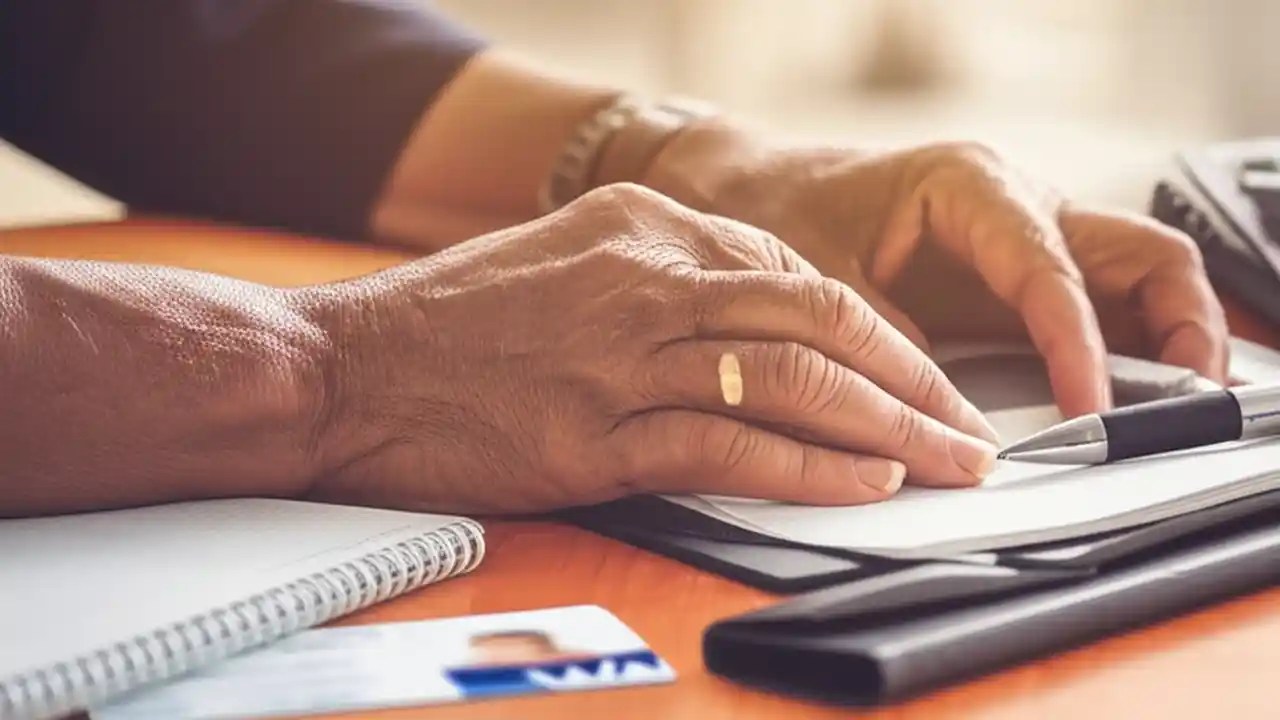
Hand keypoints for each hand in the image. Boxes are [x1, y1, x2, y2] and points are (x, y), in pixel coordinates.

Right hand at [299, 184, 999, 513]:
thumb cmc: (451, 318)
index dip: (875, 332)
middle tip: (969, 421)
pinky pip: (732, 448)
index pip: (796, 276)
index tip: (917, 374)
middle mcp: (648, 281)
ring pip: (794, 385)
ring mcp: (626, 360)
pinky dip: (812, 468)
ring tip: (949, 460)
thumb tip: (752, 314)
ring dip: (889, 428)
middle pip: (820, 325)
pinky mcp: (598, 439)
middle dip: (913, 379)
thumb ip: (657, 272)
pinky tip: (867, 484)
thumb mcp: (565, 255)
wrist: (347, 366)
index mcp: (645, 225)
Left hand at [644, 124, 1228, 416]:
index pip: (1050, 269)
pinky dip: (1124, 353)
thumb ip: (881, 340)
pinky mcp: (1021, 278)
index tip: (1086, 408)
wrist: (760, 188)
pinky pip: (1099, 308)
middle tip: (1185, 404)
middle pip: (1139, 253)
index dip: (1075, 344)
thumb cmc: (788, 211)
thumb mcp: (822, 277)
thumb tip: (941, 416)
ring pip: (1136, 277)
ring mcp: (1029, 240)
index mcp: (971, 186)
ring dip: (1166, 340)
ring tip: (1171, 412)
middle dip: (1178, 325)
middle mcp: (1018, 204)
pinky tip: (1120, 404)